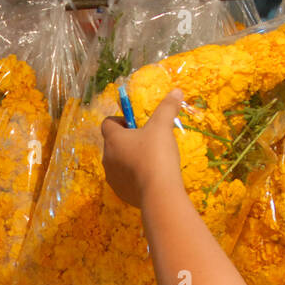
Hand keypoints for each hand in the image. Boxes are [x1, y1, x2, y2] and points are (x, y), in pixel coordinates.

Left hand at [101, 89, 185, 208]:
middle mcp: (107, 158)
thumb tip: (176, 91)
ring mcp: (112, 178)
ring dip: (129, 159)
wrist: (159, 192)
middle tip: (147, 141)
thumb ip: (167, 107)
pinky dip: (133, 176)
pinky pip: (124, 180)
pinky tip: (150, 177)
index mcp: (113, 139)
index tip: (135, 124)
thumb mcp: (163, 126)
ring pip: (118, 163)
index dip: (120, 120)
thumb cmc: (157, 154)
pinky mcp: (120, 193)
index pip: (107, 123)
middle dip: (127, 140)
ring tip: (150, 160)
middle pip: (113, 144)